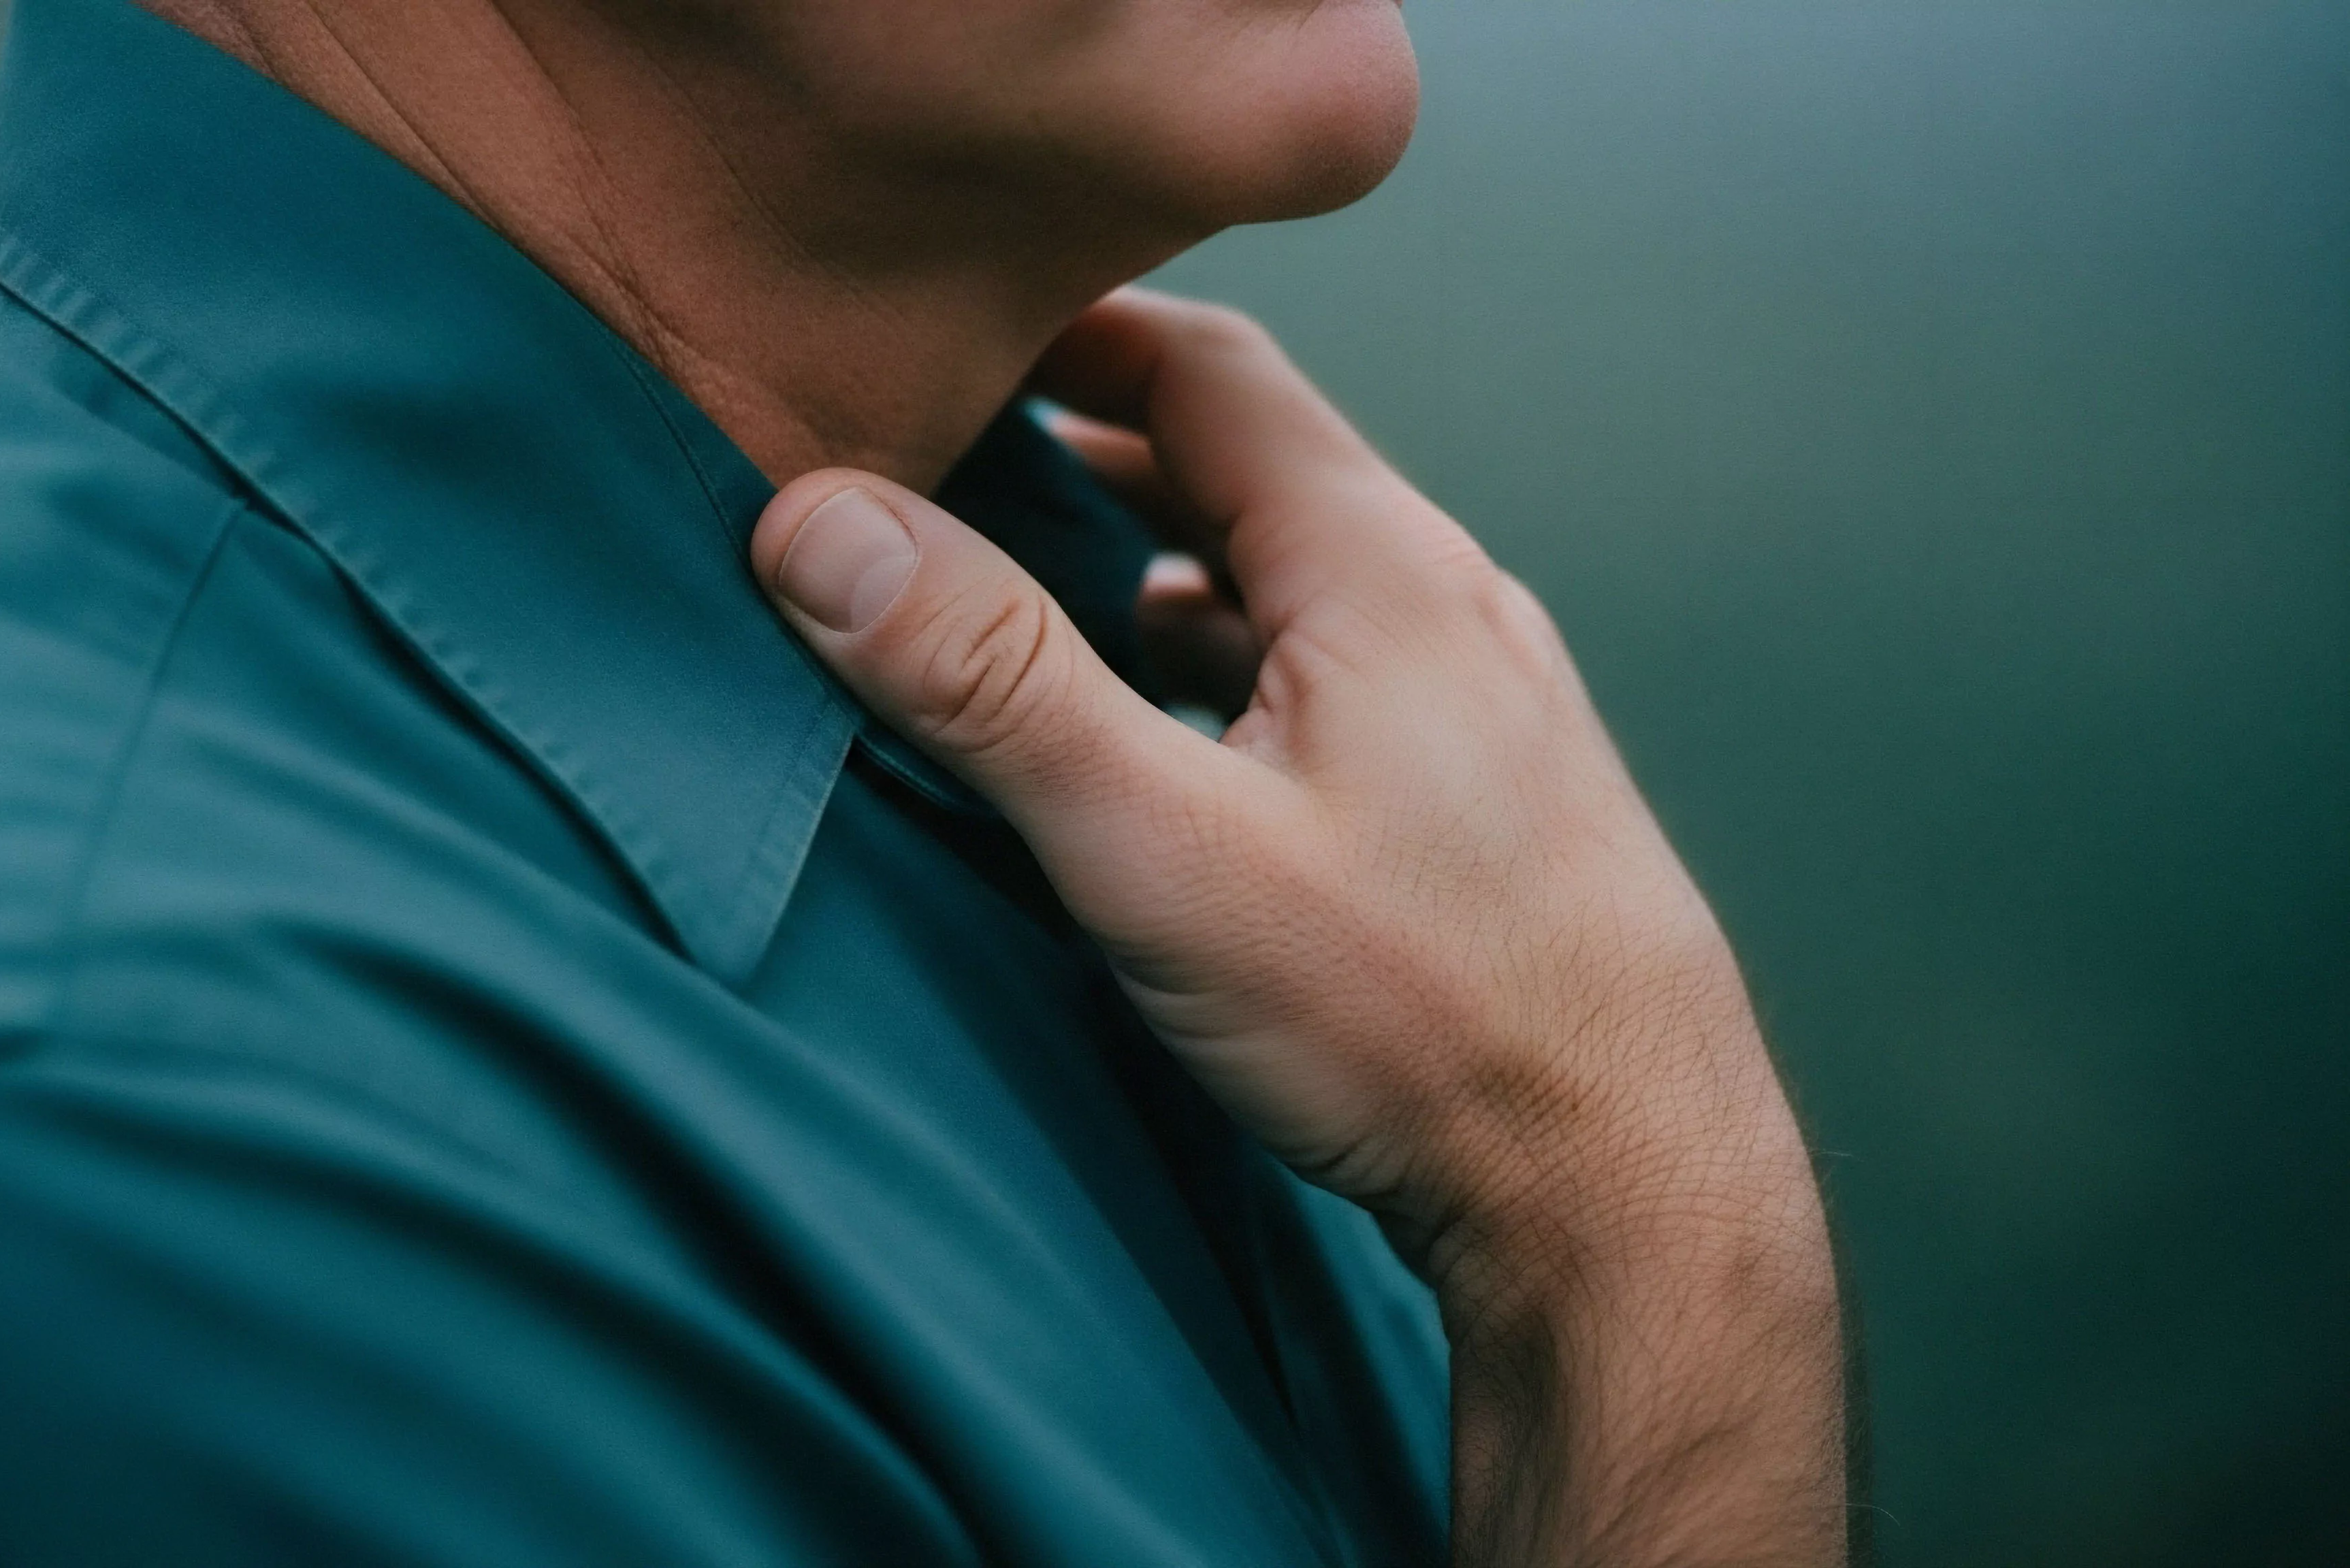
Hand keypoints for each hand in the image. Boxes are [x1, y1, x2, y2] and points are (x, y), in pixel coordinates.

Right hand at [750, 290, 1846, 1564]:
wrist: (1631, 1197)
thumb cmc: (1420, 1022)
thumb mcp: (1162, 846)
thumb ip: (990, 680)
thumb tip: (817, 523)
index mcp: (1377, 565)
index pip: (1202, 363)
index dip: (1061, 333)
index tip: (936, 342)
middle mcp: (1443, 605)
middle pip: (1239, 469)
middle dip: (1083, 459)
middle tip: (935, 478)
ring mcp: (1477, 703)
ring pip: (1282, 584)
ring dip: (1147, 574)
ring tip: (1017, 610)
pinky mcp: (1483, 799)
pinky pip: (1325, 680)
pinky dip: (1218, 673)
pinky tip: (1160, 750)